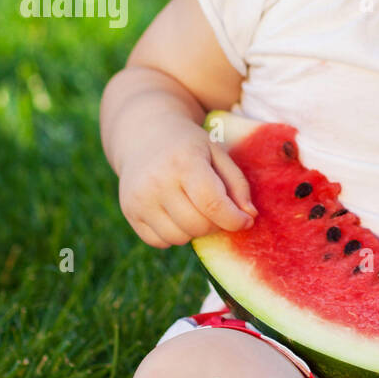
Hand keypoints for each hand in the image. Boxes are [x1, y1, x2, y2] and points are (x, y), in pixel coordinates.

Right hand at [118, 112, 257, 248]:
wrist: (144, 135)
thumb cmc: (189, 147)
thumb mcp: (218, 154)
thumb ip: (238, 185)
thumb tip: (249, 218)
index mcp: (184, 162)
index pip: (213, 204)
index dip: (234, 220)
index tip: (244, 221)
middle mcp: (157, 181)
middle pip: (198, 225)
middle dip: (215, 224)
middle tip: (216, 210)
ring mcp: (139, 198)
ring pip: (179, 238)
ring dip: (194, 231)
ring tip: (194, 208)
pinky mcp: (129, 211)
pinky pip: (160, 242)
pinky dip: (173, 235)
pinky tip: (175, 213)